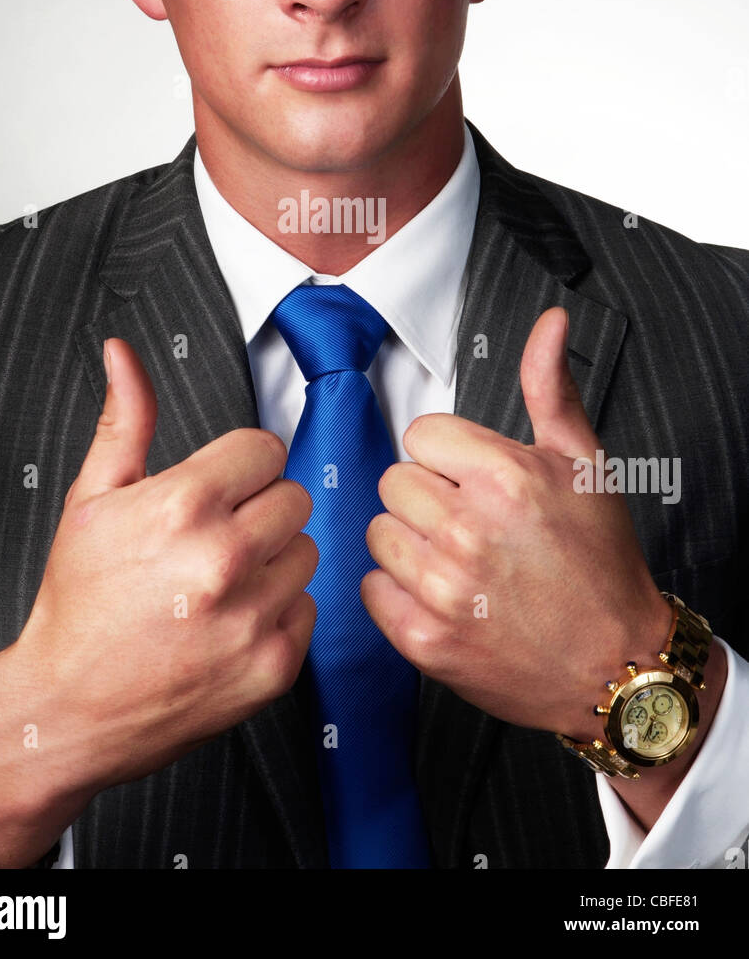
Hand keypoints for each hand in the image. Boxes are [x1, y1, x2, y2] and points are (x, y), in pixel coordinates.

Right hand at [17, 336, 317, 793]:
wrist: (65, 707)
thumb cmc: (78, 602)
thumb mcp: (91, 500)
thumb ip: (125, 421)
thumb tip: (124, 355)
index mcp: (183, 505)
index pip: (265, 449)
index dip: (238, 467)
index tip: (217, 490)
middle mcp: (224, 559)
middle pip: (293, 497)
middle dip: (258, 509)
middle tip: (214, 537)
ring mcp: (252, 616)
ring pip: (306, 552)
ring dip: (273, 561)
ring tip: (220, 582)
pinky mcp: (272, 666)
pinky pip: (308, 610)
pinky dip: (277, 614)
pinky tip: (231, 622)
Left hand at [361, 306, 670, 740]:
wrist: (617, 665)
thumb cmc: (601, 564)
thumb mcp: (585, 463)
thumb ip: (551, 387)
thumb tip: (549, 324)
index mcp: (505, 477)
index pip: (421, 435)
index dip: (449, 456)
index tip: (475, 480)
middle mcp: (468, 530)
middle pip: (396, 482)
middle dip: (430, 497)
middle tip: (472, 524)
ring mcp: (444, 588)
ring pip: (379, 533)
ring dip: (411, 544)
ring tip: (459, 561)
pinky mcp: (425, 639)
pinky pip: (372, 590)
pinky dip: (399, 594)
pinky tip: (442, 596)